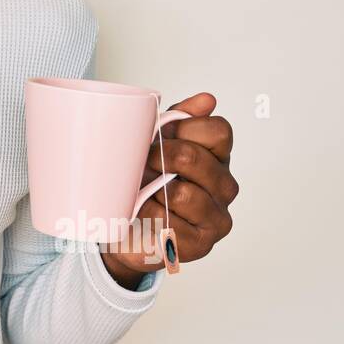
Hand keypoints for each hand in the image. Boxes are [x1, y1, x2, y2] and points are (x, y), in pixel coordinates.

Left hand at [100, 92, 237, 286]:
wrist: (119, 226)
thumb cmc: (142, 180)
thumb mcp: (156, 143)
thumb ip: (180, 118)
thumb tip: (207, 99)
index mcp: (218, 157)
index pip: (219, 130)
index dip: (186, 127)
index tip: (161, 134)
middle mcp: (224, 187)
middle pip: (196, 158)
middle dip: (160, 157)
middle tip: (142, 163)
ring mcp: (216, 218)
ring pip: (184, 193)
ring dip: (154, 191)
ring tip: (143, 194)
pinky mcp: (200, 244)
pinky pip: (170, 224)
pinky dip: (148, 218)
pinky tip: (143, 216)